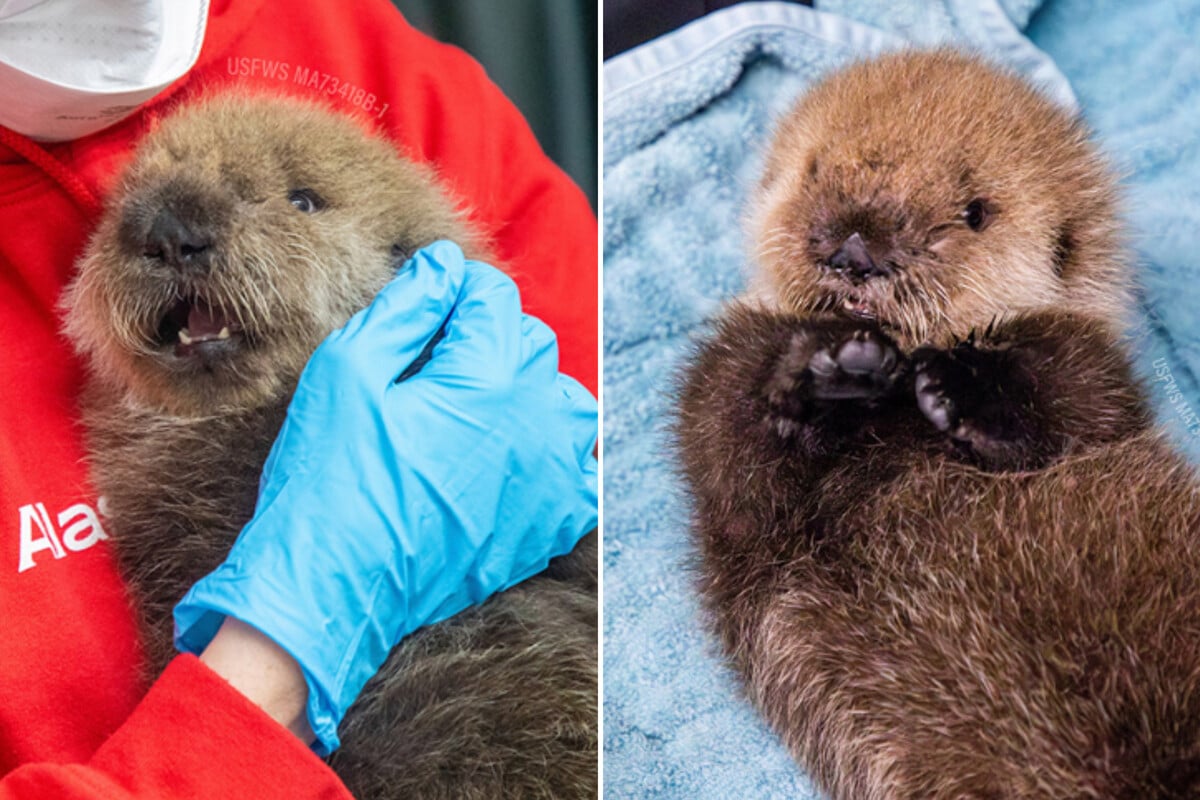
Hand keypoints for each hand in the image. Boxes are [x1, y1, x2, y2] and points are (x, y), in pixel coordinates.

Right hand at [173, 240, 597, 753]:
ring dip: (530, 388)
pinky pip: (583, 472)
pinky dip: (561, 455)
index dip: (453, 290)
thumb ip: (407, 308)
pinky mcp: (550, 526)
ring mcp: (551, 477)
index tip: (424, 306)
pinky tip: (517, 458)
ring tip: (476, 405)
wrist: (333, 590)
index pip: (493, 297)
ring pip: (567, 400)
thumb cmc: (330, 479)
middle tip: (432, 362)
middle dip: (488, 336)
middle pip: (532, 342)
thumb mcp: (347, 372)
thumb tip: (445, 267)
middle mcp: (537, 421)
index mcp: (487, 376)